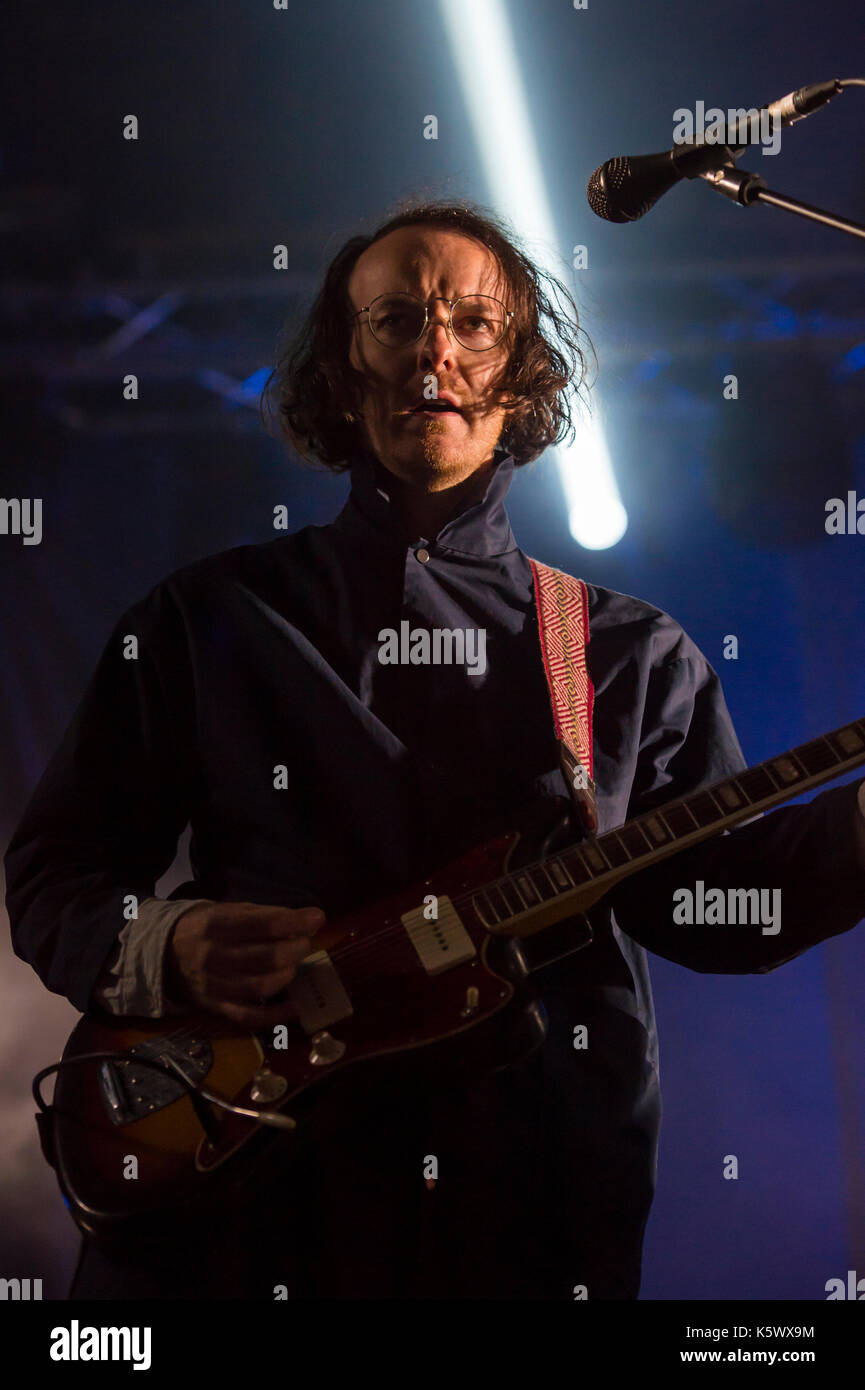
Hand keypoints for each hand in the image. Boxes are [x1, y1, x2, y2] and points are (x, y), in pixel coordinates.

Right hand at [164, 900, 323, 1027]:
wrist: (164, 954)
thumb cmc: (206, 928)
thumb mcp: (228, 911)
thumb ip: (265, 915)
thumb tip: (307, 920)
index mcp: (216, 924)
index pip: (263, 924)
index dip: (295, 921)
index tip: (317, 917)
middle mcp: (213, 955)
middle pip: (266, 957)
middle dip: (296, 949)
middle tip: (304, 943)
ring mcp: (214, 985)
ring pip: (261, 987)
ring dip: (288, 976)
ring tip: (294, 966)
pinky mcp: (215, 1007)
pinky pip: (249, 1017)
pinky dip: (277, 1015)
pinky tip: (296, 1006)